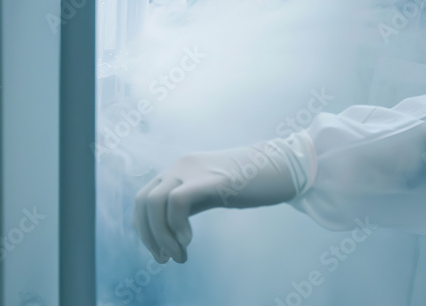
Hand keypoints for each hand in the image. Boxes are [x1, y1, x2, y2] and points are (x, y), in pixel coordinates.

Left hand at [133, 141, 296, 262]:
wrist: (283, 168)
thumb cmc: (250, 183)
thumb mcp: (211, 192)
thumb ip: (190, 202)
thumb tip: (170, 230)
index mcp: (180, 169)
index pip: (143, 198)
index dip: (144, 229)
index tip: (160, 252)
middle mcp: (181, 166)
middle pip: (143, 201)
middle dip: (148, 236)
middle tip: (165, 259)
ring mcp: (194, 170)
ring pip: (154, 202)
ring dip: (161, 237)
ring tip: (180, 256)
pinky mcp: (211, 180)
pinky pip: (177, 202)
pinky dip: (175, 227)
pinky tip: (188, 242)